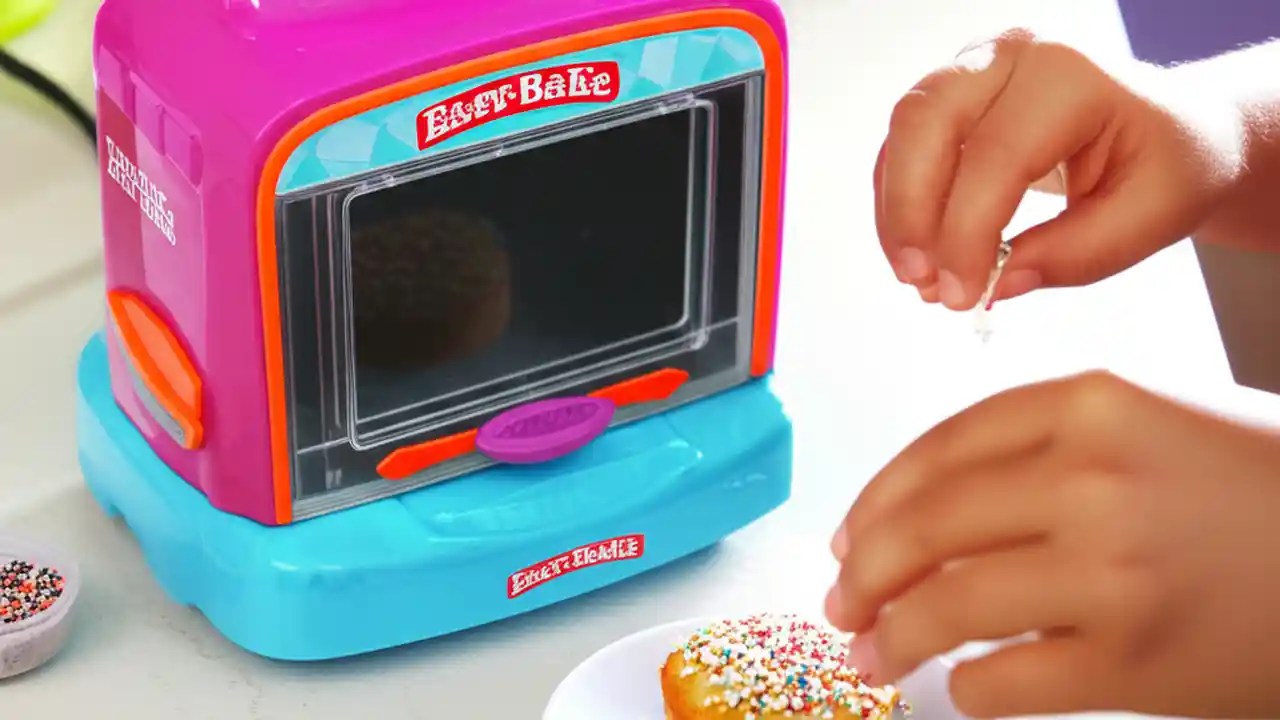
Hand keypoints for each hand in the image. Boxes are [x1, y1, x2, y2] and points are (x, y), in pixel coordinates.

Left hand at [824, 371, 1279, 717]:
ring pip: (946, 608)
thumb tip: (924, 504)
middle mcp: (1093, 480)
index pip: (940, 450)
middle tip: (839, 604)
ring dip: (891, 637)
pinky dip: (966, 689)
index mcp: (1095, 405)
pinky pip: (1003, 682)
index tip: (847, 538)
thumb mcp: (1159, 424)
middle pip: (926, 527)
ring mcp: (1112, 573)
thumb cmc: (1264, 492)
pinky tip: (963, 684)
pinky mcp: (1134, 662)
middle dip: (863, 574)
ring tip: (872, 654)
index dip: (876, 501)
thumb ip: (1049, 444)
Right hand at [875, 29, 1244, 309]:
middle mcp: (1012, 58)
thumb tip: (995, 285)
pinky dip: (900, 205)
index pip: (995, 155)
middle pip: (926, 122)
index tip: (961, 295)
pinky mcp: (952, 98)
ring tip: (917, 277)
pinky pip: (903, 148)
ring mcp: (974, 70)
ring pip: (904, 132)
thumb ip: (1077, 254)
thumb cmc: (1167, 164)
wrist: (1170, 129)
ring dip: (897, 212)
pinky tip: (920, 251)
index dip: (966, 232)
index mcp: (1070, 77)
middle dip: (910, 211)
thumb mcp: (1152, 217)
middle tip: (920, 282)